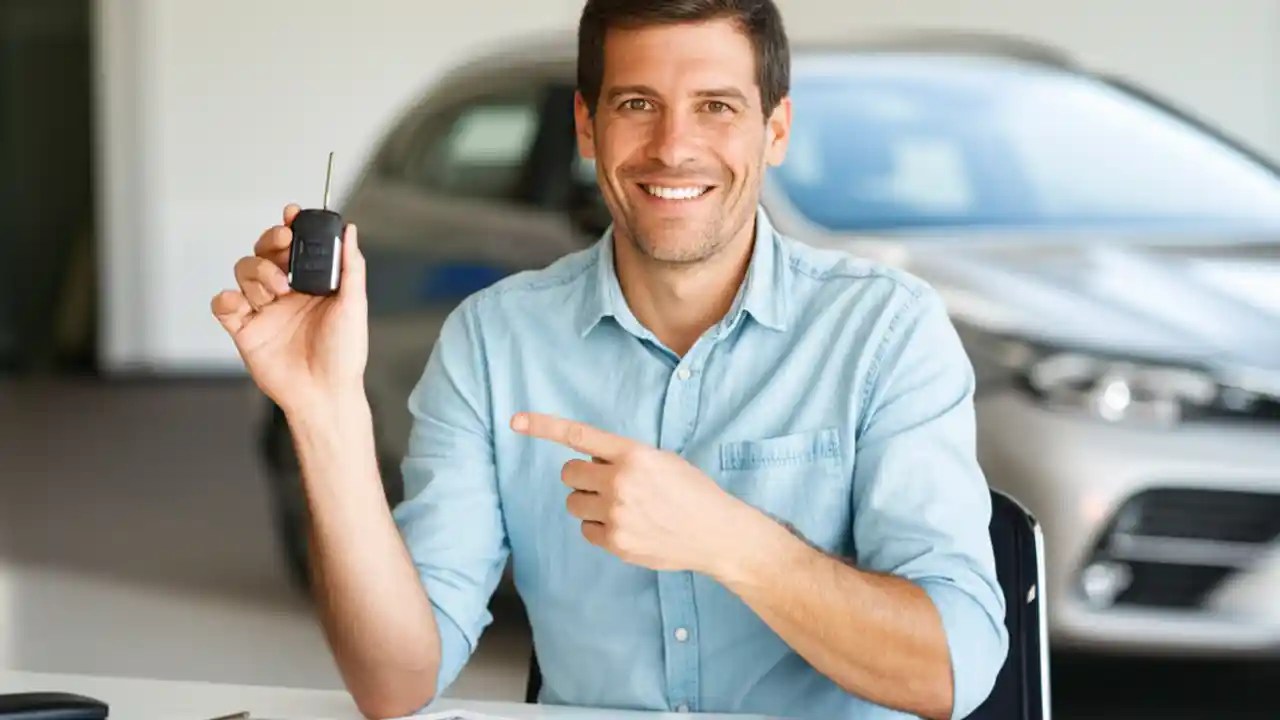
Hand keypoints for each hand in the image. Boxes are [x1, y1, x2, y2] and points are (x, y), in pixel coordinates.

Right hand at [211, 204, 367, 415]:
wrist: (324, 394)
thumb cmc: (344, 355)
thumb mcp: (354, 305)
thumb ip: (351, 267)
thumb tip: (350, 231)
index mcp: (312, 284)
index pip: (295, 247)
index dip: (290, 227)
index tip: (292, 214)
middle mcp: (285, 293)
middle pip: (264, 252)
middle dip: (270, 242)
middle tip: (283, 244)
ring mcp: (263, 311)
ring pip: (244, 272)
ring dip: (258, 272)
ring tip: (278, 291)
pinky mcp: (244, 330)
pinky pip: (223, 305)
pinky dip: (227, 299)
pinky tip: (244, 305)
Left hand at [511, 412, 751, 573]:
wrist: (716, 533)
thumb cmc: (691, 491)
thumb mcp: (661, 460)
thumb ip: (624, 457)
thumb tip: (589, 459)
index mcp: (633, 455)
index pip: (579, 436)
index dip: (543, 426)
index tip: (515, 420)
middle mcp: (621, 482)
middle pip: (569, 474)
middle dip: (582, 476)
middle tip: (605, 482)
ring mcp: (617, 515)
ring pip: (574, 503)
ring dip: (589, 501)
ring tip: (621, 506)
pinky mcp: (617, 542)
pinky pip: (586, 530)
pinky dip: (599, 527)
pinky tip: (627, 526)